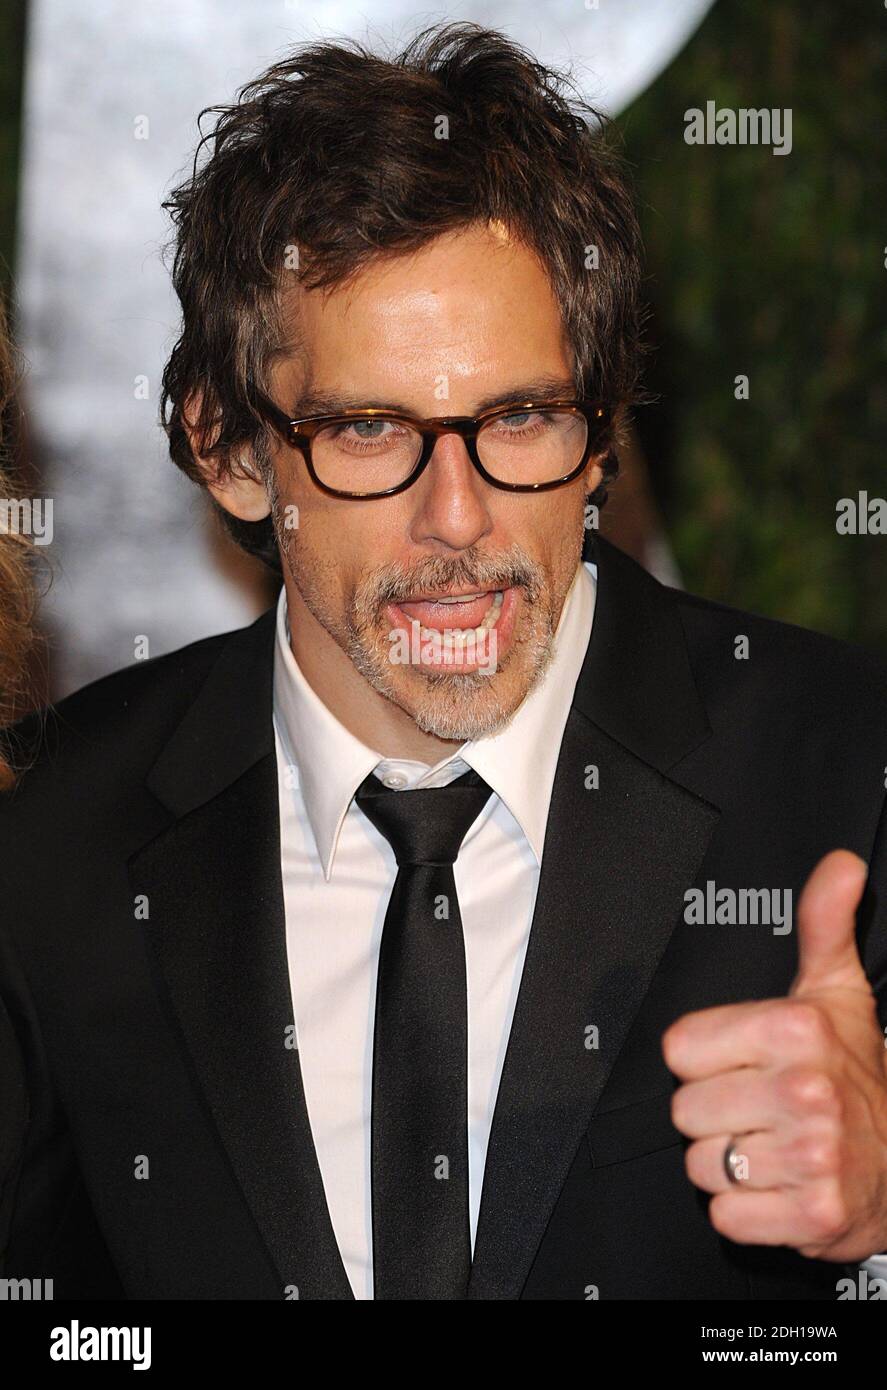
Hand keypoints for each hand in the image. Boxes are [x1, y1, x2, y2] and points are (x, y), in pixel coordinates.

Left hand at [662, 850, 886, 1260]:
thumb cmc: (856, 1072)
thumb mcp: (837, 990)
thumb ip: (823, 922)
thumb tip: (840, 864)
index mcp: (795, 1030)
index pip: (679, 1049)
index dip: (705, 1060)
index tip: (742, 1062)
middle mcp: (805, 1090)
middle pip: (685, 1110)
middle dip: (715, 1114)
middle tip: (757, 1107)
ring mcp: (811, 1156)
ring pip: (703, 1165)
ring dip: (729, 1163)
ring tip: (769, 1145)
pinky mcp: (813, 1216)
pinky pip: (726, 1215)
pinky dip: (746, 1210)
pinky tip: (777, 1185)